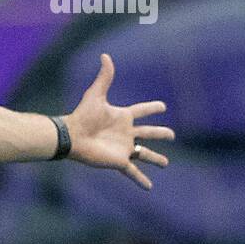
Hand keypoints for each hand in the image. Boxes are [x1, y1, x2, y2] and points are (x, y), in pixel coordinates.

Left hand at [65, 54, 173, 189]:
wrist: (72, 137)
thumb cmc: (83, 115)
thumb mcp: (96, 94)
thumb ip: (104, 76)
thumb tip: (105, 56)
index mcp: (123, 117)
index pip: (142, 111)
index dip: (152, 108)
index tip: (162, 106)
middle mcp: (126, 133)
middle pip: (148, 133)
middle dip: (160, 133)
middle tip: (172, 134)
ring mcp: (124, 148)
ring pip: (145, 154)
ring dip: (155, 159)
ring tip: (166, 163)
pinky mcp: (119, 161)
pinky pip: (133, 172)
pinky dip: (141, 180)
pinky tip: (149, 187)